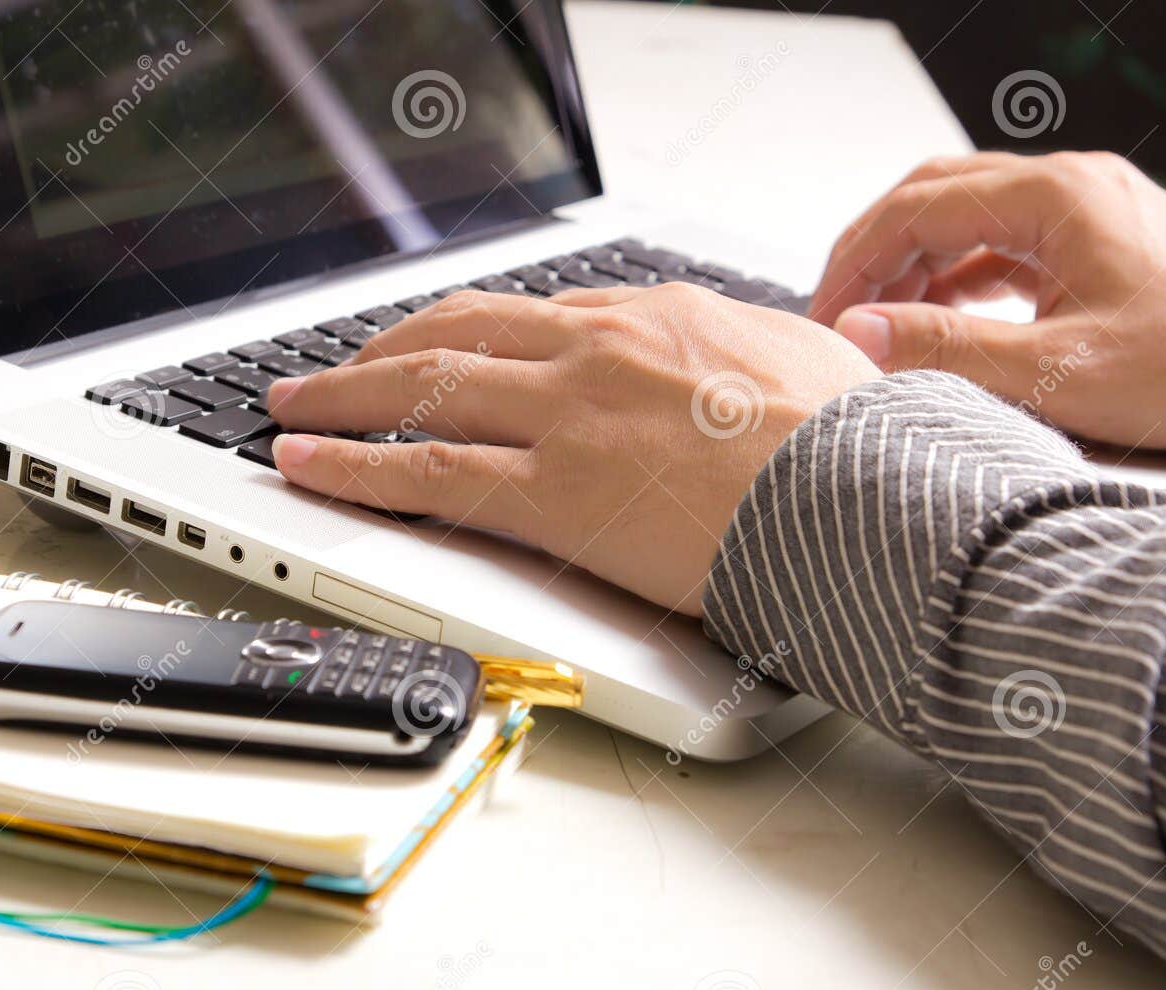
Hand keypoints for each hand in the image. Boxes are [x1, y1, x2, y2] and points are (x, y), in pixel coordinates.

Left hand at [266, 284, 881, 613]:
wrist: (872, 496)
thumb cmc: (859, 444)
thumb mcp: (807, 365)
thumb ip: (753, 356)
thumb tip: (758, 360)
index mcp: (656, 318)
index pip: (530, 316)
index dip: (464, 333)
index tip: (433, 348)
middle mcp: (596, 351)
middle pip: (455, 335)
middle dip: (379, 353)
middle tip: (330, 372)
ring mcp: (566, 416)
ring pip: (422, 390)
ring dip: (343, 402)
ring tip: (293, 413)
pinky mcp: (553, 492)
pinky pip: (427, 471)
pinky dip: (354, 467)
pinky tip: (310, 467)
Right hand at [810, 151, 1165, 463]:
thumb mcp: (1056, 372)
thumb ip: (948, 347)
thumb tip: (857, 330)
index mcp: (1057, 196)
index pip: (918, 207)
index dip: (855, 262)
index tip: (822, 318)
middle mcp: (1070, 185)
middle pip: (936, 194)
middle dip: (874, 251)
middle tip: (836, 313)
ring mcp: (1087, 208)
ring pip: (968, 215)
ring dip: (915, 264)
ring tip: (879, 324)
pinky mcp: (1099, 240)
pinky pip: (1006, 242)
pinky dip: (960, 276)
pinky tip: (942, 318)